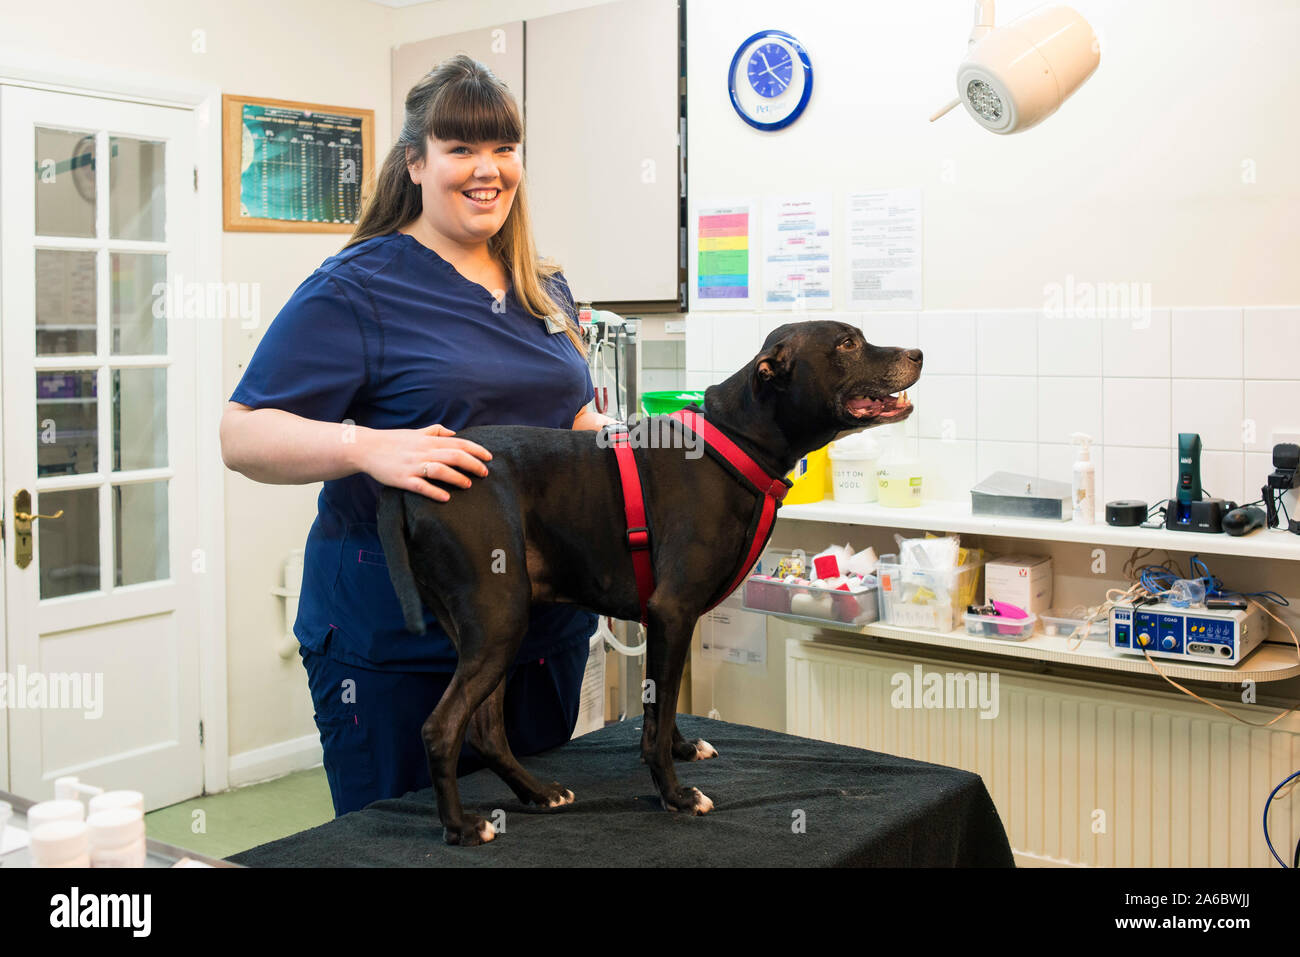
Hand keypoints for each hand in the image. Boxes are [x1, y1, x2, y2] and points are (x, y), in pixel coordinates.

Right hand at [355, 423, 491, 501]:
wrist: (365, 448)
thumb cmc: (393, 440)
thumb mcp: (415, 432)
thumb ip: (435, 431)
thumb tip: (454, 432)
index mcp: (428, 440)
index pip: (459, 443)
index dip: (476, 450)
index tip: (489, 457)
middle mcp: (423, 451)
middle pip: (454, 456)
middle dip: (473, 465)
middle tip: (485, 474)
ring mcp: (412, 465)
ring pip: (441, 470)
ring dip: (457, 478)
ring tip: (468, 485)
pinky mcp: (402, 479)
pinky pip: (421, 486)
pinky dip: (435, 491)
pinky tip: (446, 497)